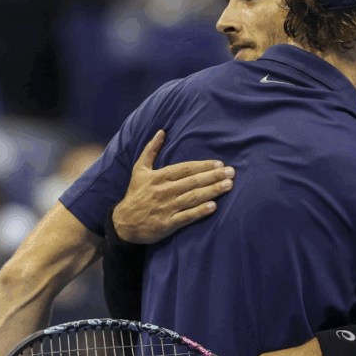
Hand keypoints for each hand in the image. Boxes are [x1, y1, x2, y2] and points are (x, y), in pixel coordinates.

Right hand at [112, 130, 234, 243]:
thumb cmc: (135, 194)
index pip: (185, 169)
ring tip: (229, 186)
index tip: (219, 164)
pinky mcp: (168, 224)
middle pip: (193, 182)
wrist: (124, 223)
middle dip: (213, 176)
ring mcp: (167, 208)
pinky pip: (187, 216)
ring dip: (212, 191)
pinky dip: (200, 211)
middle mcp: (164, 191)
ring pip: (193, 197)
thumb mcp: (139, 170)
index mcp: (159, 177)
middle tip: (231, 172)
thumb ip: (150, 150)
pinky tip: (213, 207)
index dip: (203, 166)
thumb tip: (161, 131)